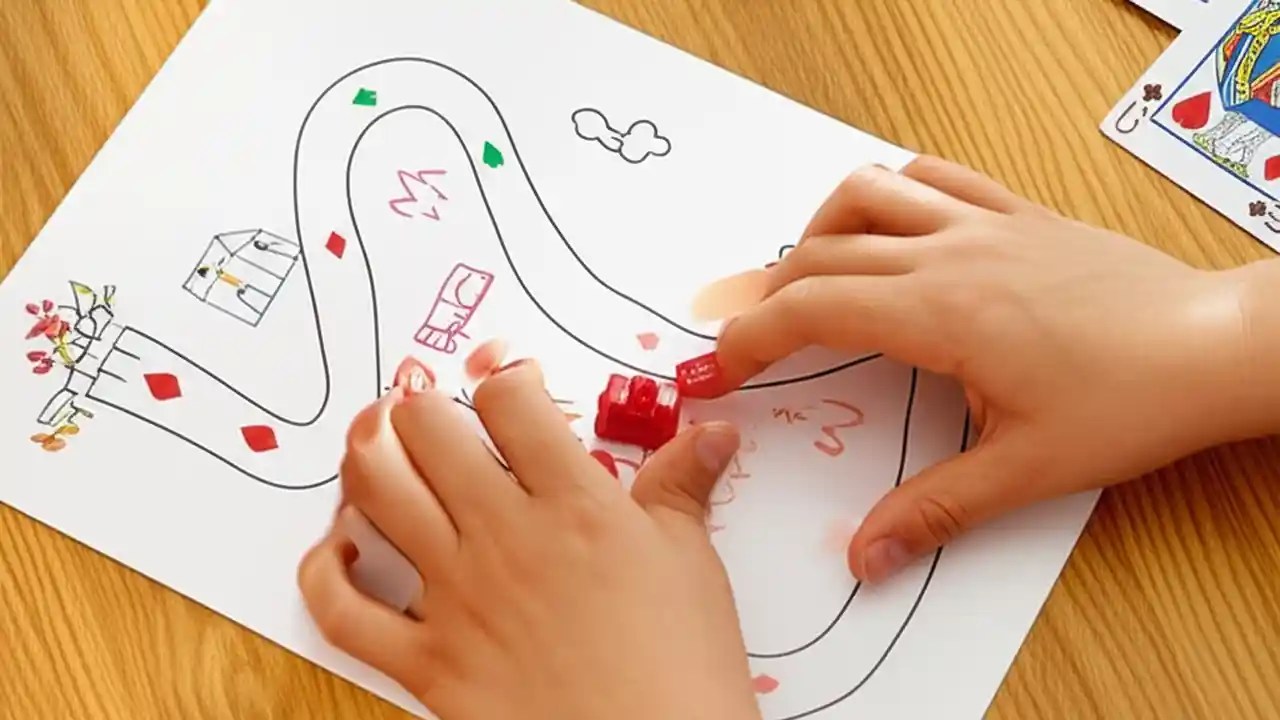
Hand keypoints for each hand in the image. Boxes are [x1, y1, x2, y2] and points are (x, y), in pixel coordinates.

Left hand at [298, 360, 760, 719]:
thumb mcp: (691, 563)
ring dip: (367, 457)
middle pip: (427, 430)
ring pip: (376, 493)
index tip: (505, 380)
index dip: (503, 376)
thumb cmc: (682, 667)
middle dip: (420, 404)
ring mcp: (457, 596)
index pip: (510, 401)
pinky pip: (342, 608)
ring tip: (377, 445)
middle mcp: (504, 536)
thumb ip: (682, 487)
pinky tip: (338, 547)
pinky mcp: (427, 660)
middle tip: (428, 408)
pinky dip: (324, 571)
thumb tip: (710, 434)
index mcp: (573, 504)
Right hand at [714, 156, 1269, 583]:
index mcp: (939, 312)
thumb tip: (864, 558)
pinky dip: (890, 191)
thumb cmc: (1131, 402)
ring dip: (818, 228)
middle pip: (821, 252)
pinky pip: (935, 175)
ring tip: (808, 276)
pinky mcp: (1018, 214)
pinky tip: (888, 226)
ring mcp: (984, 224)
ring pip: (867, 192)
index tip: (722, 371)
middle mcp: (950, 253)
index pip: (810, 308)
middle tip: (751, 343)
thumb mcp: (1025, 469)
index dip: (750, 339)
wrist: (1216, 346)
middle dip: (768, 296)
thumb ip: (932, 510)